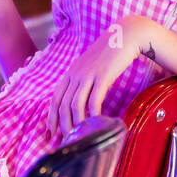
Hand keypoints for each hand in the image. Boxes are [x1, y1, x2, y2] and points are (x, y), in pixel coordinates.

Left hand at [47, 15, 154, 138]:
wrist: (126, 35)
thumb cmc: (110, 53)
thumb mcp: (91, 66)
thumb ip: (83, 81)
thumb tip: (81, 103)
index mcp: (71, 72)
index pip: (55, 99)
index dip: (51, 118)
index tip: (50, 134)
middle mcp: (75, 74)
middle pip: (62, 105)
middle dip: (62, 126)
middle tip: (65, 142)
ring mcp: (88, 74)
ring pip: (75, 105)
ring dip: (76, 124)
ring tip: (79, 138)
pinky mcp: (103, 76)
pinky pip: (94, 99)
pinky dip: (93, 114)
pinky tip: (96, 124)